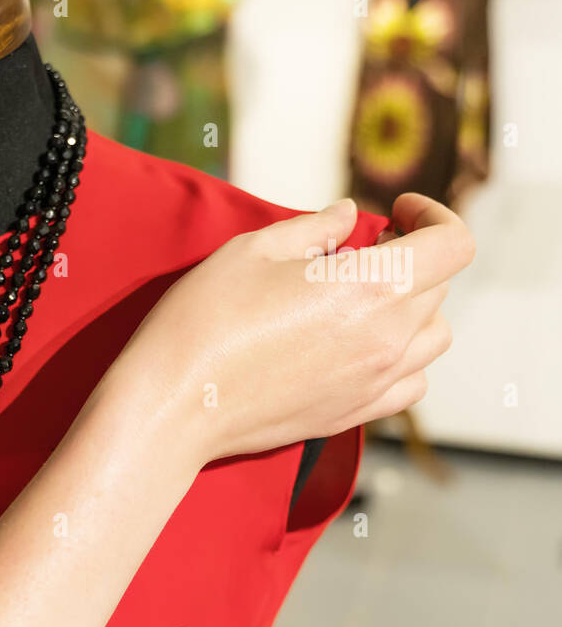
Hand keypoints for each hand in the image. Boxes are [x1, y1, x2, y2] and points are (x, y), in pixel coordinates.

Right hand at [112, 192, 472, 464]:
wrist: (173, 404)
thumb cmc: (204, 321)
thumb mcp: (252, 250)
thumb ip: (312, 228)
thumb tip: (346, 216)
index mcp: (371, 287)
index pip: (453, 245)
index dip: (435, 216)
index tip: (398, 211)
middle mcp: (387, 338)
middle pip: (438, 287)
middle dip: (409, 258)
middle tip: (360, 250)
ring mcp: (374, 382)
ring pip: (433, 337)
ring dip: (411, 309)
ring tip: (364, 301)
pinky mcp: (353, 414)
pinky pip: (411, 384)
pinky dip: (402, 359)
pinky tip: (360, 346)